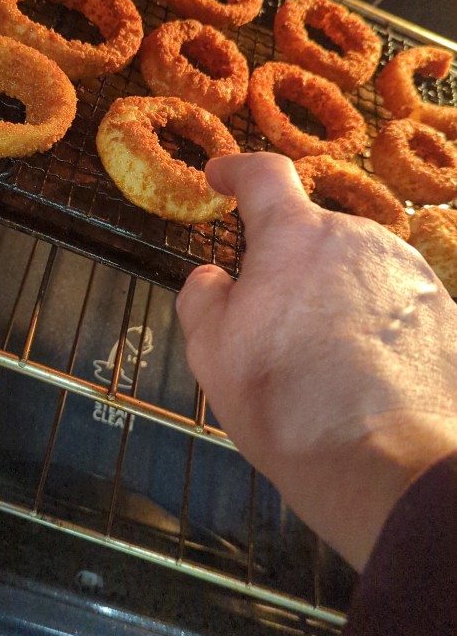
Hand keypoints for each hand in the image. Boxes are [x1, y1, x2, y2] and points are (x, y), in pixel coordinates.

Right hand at [176, 152, 456, 569]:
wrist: (388, 465)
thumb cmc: (285, 400)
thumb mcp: (211, 351)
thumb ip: (203, 297)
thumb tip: (214, 277)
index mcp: (297, 236)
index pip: (264, 175)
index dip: (237, 170)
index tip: (221, 176)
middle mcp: (361, 239)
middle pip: (316, 236)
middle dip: (292, 266)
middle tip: (273, 324)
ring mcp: (411, 274)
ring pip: (359, 272)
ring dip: (337, 298)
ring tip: (325, 362)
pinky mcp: (446, 315)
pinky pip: (396, 308)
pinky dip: (376, 329)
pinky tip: (367, 376)